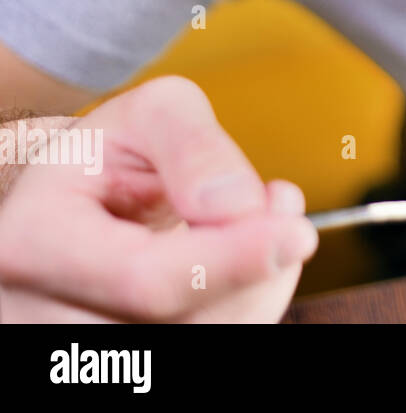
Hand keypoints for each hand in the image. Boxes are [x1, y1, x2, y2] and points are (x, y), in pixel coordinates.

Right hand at [0, 75, 317, 321]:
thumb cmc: (111, 158)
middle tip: (281, 207)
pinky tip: (250, 253)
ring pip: (209, 336)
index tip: (297, 233)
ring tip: (259, 219)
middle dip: (255, 261)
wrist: (80, 206)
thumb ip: (193, 144)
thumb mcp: (149, 115)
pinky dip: (255, 297)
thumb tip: (235, 204)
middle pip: (183, 318)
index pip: (144, 279)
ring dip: (262, 280)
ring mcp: (85, 351)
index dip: (232, 260)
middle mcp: (45, 315)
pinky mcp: (127, 362)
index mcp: (35, 243)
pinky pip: (218, 341)